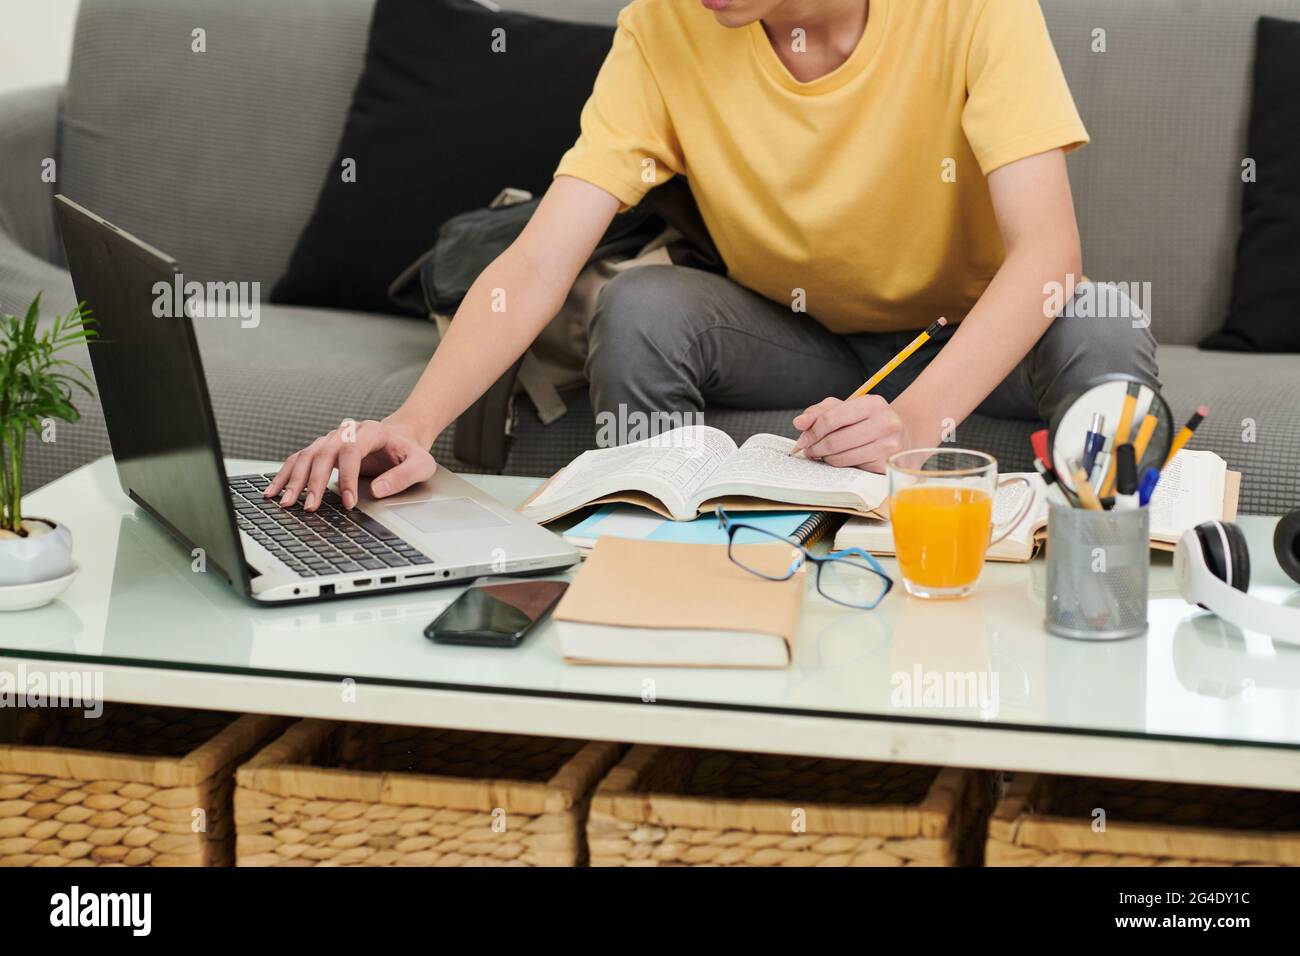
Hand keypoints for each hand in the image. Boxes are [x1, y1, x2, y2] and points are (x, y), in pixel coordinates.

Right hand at [264, 417, 436, 511]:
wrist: (402, 437)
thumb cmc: (411, 452)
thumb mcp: (420, 464)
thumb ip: (403, 476)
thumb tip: (377, 491)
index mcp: (371, 431)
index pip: (352, 451)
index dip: (347, 477)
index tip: (348, 503)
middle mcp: (347, 432)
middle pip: (323, 453)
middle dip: (314, 482)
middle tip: (309, 507)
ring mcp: (331, 440)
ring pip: (306, 456)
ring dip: (293, 479)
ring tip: (285, 502)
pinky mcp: (323, 450)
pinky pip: (299, 460)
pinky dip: (285, 474)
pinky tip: (274, 490)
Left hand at [791, 395, 909, 472]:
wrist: (904, 439)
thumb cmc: (869, 422)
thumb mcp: (847, 409)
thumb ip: (820, 412)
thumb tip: (799, 422)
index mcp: (873, 404)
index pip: (831, 418)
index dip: (812, 431)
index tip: (803, 439)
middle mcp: (885, 423)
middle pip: (835, 440)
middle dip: (815, 447)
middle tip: (809, 450)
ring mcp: (888, 446)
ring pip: (842, 457)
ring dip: (826, 458)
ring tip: (823, 455)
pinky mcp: (886, 465)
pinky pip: (852, 468)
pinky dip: (840, 465)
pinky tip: (840, 459)